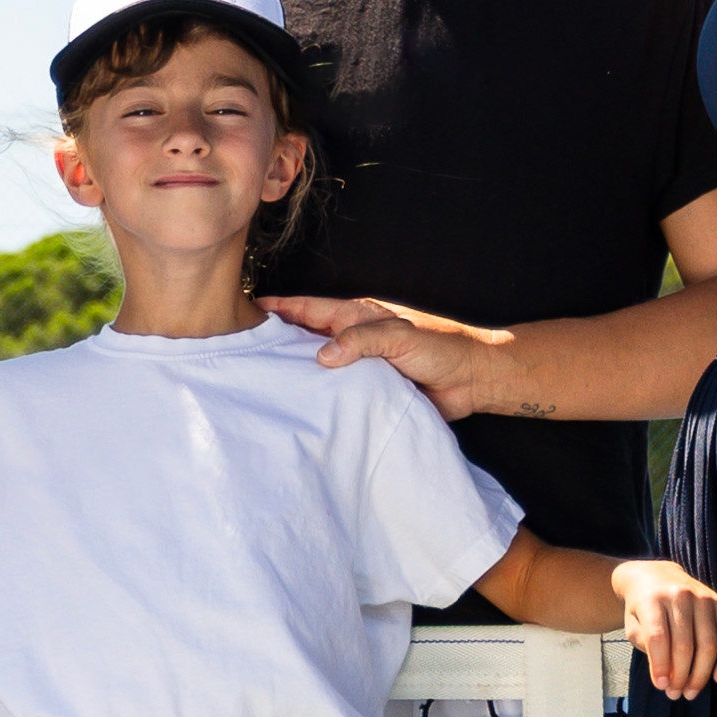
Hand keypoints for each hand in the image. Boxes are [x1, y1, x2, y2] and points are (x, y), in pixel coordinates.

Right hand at [271, 293, 512, 417]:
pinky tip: (298, 408)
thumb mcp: (400, 336)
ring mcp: (359, 368)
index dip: (280, 308)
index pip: (310, 308)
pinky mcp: (368, 394)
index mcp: (358, 317)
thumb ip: (362, 341)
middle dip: (277, 341)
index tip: (249, 310)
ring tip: (260, 383)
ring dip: (295, 373)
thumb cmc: (442, 349)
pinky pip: (336, 395)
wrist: (472, 381)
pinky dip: (318, 398)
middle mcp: (354, 340)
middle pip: (307, 338)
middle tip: (244, 351)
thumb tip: (322, 355)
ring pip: (319, 368)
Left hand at [613, 558, 716, 699]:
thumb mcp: (634, 625)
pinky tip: (716, 678)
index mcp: (653, 599)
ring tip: (690, 692)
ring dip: (700, 674)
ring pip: (707, 644)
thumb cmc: (641, 608)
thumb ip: (647, 647)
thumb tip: (666, 678)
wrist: (655, 576)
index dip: (660, 666)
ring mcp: (702, 597)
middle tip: (675, 695)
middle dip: (680, 675)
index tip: (661, 687)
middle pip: (684, 645)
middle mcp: (679, 595)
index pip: (658, 638)